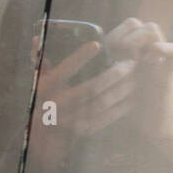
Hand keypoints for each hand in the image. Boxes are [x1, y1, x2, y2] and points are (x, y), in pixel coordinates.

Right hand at [25, 37, 135, 168]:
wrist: (42, 133)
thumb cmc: (43, 97)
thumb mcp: (38, 79)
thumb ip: (39, 60)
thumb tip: (38, 38)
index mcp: (46, 87)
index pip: (65, 69)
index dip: (80, 57)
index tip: (97, 45)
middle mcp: (58, 103)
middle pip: (91, 87)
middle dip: (113, 74)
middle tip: (129, 64)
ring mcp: (71, 118)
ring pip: (102, 102)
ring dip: (121, 90)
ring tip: (134, 79)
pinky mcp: (82, 129)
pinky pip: (106, 118)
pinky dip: (120, 108)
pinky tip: (130, 98)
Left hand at [103, 18, 172, 154]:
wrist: (149, 126)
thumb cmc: (123, 107)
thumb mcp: (103, 85)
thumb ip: (94, 68)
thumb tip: (66, 57)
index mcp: (128, 52)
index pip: (124, 25)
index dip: (113, 32)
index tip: (103, 50)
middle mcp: (143, 51)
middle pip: (136, 22)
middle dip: (121, 34)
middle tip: (115, 52)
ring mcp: (157, 59)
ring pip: (153, 28)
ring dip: (136, 38)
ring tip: (128, 55)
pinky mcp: (169, 71)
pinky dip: (163, 49)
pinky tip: (147, 60)